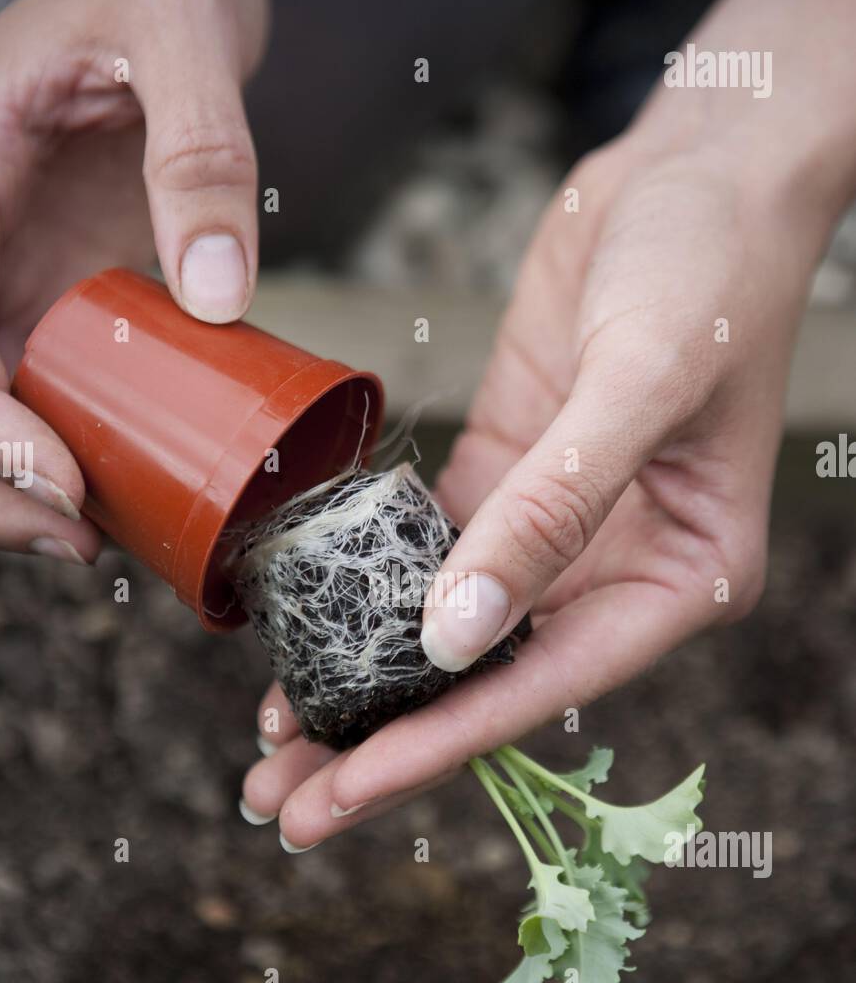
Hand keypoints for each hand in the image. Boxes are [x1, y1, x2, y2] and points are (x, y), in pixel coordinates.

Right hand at [0, 0, 266, 562]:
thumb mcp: (183, 39)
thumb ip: (198, 153)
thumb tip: (215, 289)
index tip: (59, 478)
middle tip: (78, 542)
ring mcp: (4, 272)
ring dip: (24, 482)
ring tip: (100, 535)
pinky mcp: (52, 291)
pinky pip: (40, 388)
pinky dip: (67, 447)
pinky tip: (118, 487)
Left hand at [243, 123, 829, 847]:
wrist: (699, 173)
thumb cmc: (708, 269)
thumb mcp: (636, 385)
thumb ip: (553, 512)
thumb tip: (456, 632)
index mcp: (680, 579)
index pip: (544, 687)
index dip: (439, 742)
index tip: (344, 791)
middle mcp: (616, 574)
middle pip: (485, 683)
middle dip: (385, 747)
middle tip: (283, 809)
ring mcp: (555, 532)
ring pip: (445, 634)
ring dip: (364, 686)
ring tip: (273, 749)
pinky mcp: (506, 480)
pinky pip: (424, 557)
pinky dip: (365, 596)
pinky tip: (305, 635)